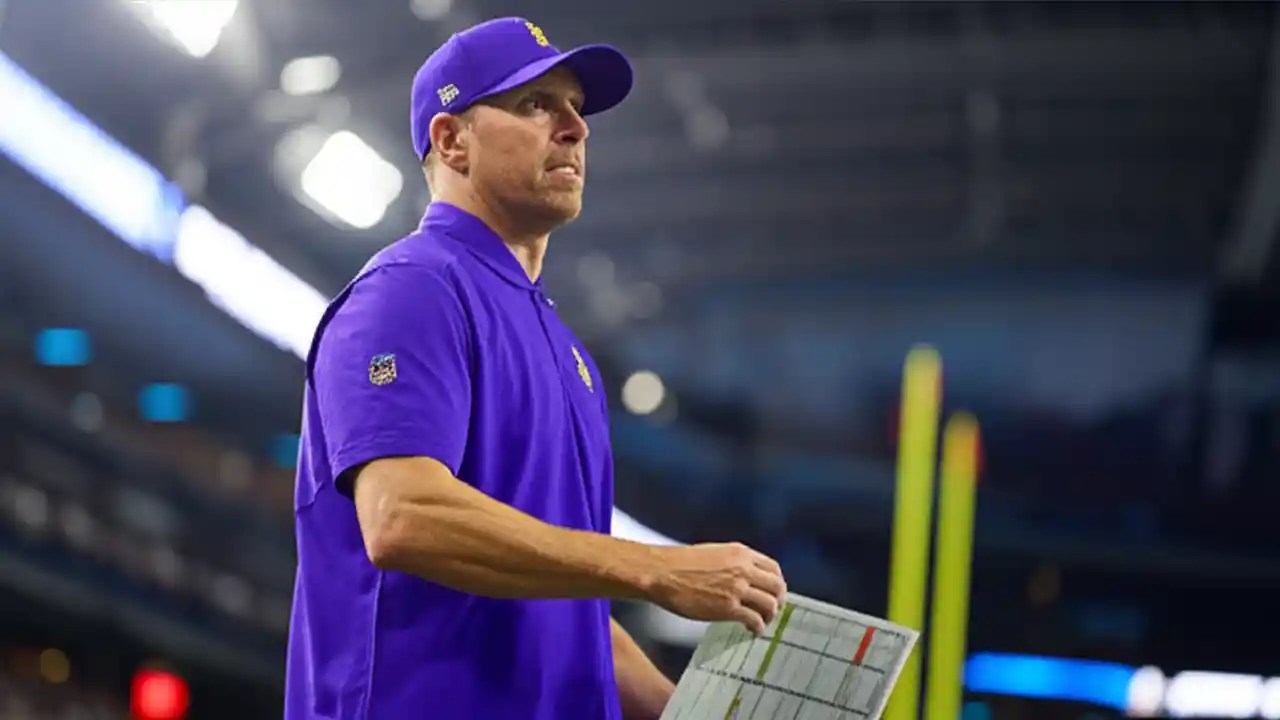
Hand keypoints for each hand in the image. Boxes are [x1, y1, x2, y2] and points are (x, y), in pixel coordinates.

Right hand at [647, 542, 786, 634]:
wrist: (662, 572)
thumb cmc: (680, 563)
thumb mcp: (714, 553)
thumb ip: (733, 563)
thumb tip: (744, 577)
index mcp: (740, 553)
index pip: (773, 568)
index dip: (777, 583)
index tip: (774, 592)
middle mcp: (743, 569)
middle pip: (776, 587)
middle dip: (778, 600)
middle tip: (774, 610)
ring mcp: (737, 588)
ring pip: (769, 604)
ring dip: (770, 616)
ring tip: (763, 622)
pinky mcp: (728, 607)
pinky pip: (754, 619)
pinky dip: (757, 627)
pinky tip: (752, 630)